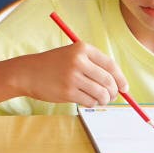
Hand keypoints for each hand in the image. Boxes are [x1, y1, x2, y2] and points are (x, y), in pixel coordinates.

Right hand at [11, 42, 128, 106]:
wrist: (28, 72)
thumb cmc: (54, 65)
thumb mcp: (73, 56)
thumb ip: (94, 65)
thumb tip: (118, 84)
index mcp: (83, 48)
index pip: (110, 65)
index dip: (120, 78)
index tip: (125, 88)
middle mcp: (79, 61)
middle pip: (108, 80)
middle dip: (114, 92)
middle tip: (113, 97)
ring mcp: (73, 77)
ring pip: (100, 93)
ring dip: (104, 100)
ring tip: (101, 100)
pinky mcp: (67, 91)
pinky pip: (89, 101)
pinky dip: (93, 103)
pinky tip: (88, 101)